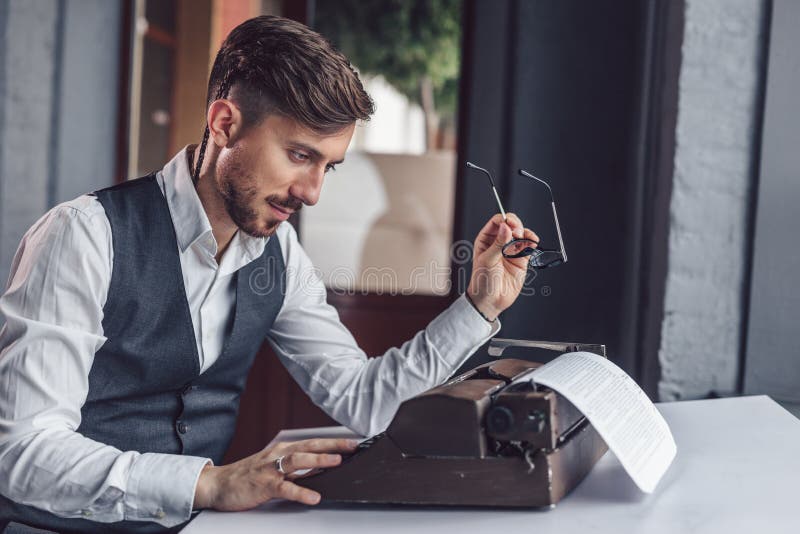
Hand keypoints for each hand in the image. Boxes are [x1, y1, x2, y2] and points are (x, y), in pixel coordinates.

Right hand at [193, 438, 357, 510]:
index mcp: (282, 449)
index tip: (353, 442)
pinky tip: (314, 496)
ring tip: (337, 463)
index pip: (312, 442)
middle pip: (309, 447)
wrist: (218, 484)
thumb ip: (296, 467)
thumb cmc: (248, 476)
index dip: (333, 442)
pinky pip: (284, 488)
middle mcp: (278, 455)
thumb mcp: (274, 467)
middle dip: (333, 446)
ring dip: (318, 461)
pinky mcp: (263, 485)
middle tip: (353, 447)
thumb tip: (322, 469)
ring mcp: (270, 469)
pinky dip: (301, 491)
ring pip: (298, 461)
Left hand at [466, 213, 538, 320]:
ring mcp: (511, 250)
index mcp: (486, 239)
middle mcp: (499, 242)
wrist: (491, 300)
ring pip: (521, 234)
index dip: (505, 220)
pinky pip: (528, 245)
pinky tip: (532, 243)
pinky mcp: (521, 258)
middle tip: (518, 232)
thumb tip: (506, 227)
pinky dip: (532, 242)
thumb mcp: (487, 260)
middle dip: (516, 225)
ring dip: (526, 233)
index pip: (497, 221)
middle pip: (511, 224)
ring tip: (525, 238)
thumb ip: (497, 244)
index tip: (510, 225)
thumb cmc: (482, 281)